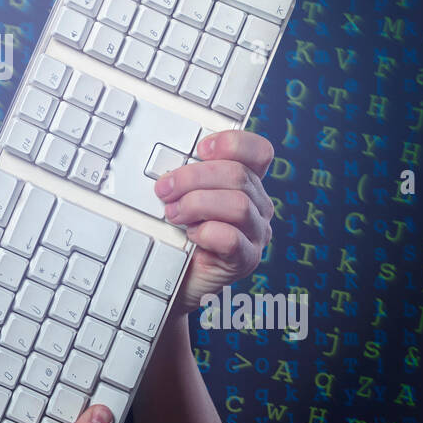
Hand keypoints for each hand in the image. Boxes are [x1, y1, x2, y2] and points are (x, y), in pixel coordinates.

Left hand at [152, 129, 274, 316]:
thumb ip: (184, 176)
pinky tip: (190, 235)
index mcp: (246, 182)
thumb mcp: (180, 196)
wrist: (172, 278)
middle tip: (165, 189)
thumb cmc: (177, 233)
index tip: (200, 148)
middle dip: (194, 177)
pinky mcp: (245, 260)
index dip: (232, 143)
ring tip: (173, 214)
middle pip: (238, 175)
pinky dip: (206, 232)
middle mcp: (258, 205)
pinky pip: (231, 238)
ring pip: (239, 205)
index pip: (258, 151)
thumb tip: (165, 160)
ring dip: (197, 204)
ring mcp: (255, 234)